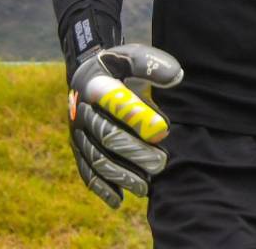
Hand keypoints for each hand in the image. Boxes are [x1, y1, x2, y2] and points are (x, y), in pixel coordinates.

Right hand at [67, 43, 183, 207]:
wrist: (88, 74)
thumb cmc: (119, 66)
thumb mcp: (133, 56)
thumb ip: (152, 64)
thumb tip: (177, 77)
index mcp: (97, 85)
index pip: (116, 102)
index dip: (137, 116)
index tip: (163, 130)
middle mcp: (83, 110)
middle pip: (107, 135)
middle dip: (135, 152)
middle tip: (161, 163)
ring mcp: (78, 132)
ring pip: (97, 158)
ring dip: (120, 175)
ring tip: (145, 187)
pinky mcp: (78, 149)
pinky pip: (86, 171)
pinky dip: (101, 187)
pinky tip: (119, 200)